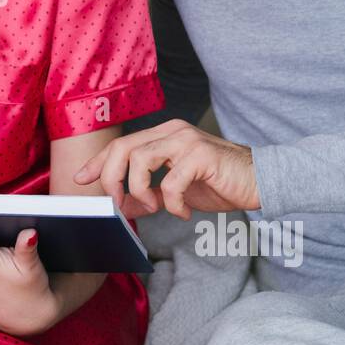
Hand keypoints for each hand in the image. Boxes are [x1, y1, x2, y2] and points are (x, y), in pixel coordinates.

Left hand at [73, 119, 259, 219]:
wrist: (263, 181)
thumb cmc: (221, 184)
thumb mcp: (177, 191)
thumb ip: (149, 194)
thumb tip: (121, 205)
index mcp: (164, 135)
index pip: (121, 144)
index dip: (98, 162)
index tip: (80, 179)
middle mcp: (173, 131)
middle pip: (123, 148)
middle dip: (110, 179)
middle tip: (116, 204)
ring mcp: (187, 140)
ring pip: (139, 160)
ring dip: (139, 190)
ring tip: (154, 207)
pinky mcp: (202, 156)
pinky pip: (170, 182)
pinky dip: (171, 203)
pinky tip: (183, 213)